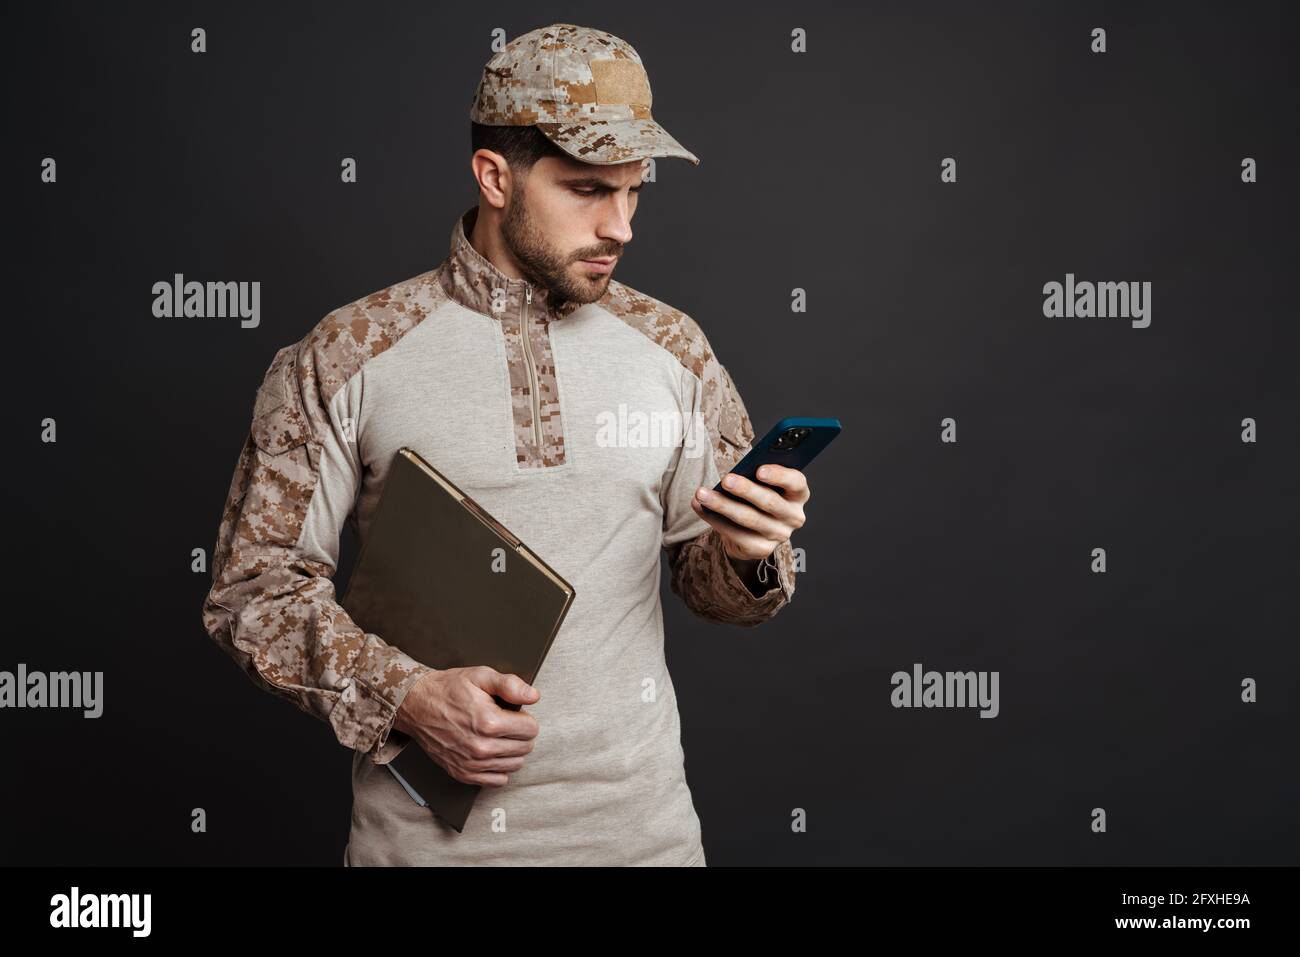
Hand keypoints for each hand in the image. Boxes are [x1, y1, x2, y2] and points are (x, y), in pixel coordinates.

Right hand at [393, 666, 539, 786]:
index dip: (524, 717)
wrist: (416, 705)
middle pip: (525, 747)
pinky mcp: (463, 774)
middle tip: (504, 722)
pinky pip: (498, 780)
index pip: (531, 729)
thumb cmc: (448, 689)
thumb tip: (533, 695)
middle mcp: (481, 747)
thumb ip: (510, 685)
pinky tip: (491, 751)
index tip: (512, 712)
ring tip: (497, 735)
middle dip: (520, 733)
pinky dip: (500, 767)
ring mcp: (472, 764)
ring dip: (512, 750)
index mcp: (489, 722)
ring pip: (515, 764)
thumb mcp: (480, 676)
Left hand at [691, 464, 808, 560]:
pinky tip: (699, 506)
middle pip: (770, 502)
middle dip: (746, 490)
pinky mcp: (761, 549)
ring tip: (702, 493)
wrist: (753, 530)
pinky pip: (735, 534)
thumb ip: (755, 476)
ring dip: (723, 505)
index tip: (759, 469)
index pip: (796, 482)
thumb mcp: (762, 484)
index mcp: (798, 494)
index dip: (779, 476)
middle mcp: (793, 516)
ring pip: (749, 518)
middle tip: (726, 480)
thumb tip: (733, 474)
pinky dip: (714, 519)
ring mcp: (779, 535)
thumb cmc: (757, 497)